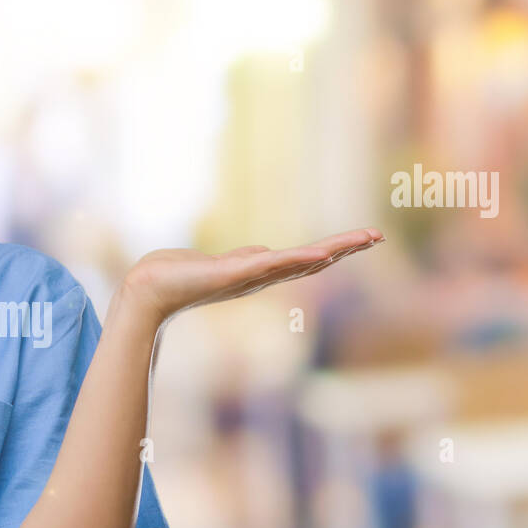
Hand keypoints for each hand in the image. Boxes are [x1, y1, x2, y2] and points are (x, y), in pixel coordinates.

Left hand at [121, 227, 384, 325]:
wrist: (148, 291)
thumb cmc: (180, 277)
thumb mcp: (222, 264)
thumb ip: (246, 260)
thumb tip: (263, 253)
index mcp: (260, 273)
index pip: (307, 260)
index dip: (338, 250)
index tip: (366, 237)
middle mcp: (260, 277)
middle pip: (313, 262)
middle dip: (346, 248)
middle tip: (378, 235)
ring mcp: (248, 277)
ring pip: (298, 263)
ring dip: (332, 251)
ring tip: (361, 239)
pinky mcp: (232, 274)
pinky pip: (270, 266)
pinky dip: (297, 261)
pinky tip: (321, 255)